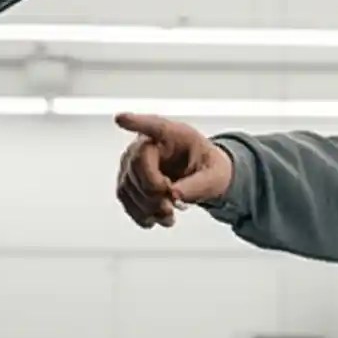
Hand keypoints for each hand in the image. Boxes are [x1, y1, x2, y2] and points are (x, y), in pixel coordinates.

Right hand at [114, 113, 233, 227]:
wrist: (201, 176)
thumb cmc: (208, 167)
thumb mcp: (215, 175)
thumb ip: (198, 185)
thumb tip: (175, 195)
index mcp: (173, 134)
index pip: (152, 125)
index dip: (136, 123)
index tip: (121, 119)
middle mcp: (147, 144)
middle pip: (137, 166)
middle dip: (154, 192)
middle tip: (173, 205)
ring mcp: (133, 161)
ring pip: (128, 186)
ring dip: (148, 207)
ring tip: (169, 216)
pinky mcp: (128, 180)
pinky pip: (125, 199)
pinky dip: (140, 214)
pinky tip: (156, 219)